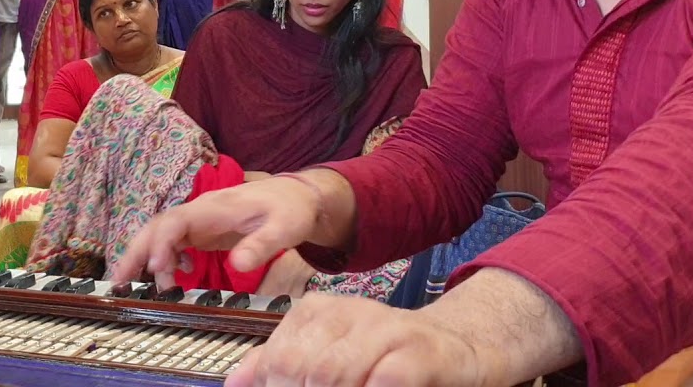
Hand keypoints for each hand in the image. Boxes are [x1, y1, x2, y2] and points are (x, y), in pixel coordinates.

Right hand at [111, 173, 335, 288]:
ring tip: (128, 283)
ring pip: (161, 234)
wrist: (298, 197)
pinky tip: (173, 276)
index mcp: (214, 208)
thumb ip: (261, 246)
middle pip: (158, 226)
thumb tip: (237, 267)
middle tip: (118, 278)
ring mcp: (200, 220)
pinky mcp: (203, 230)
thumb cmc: (290, 211)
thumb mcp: (284, 229)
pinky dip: (165, 258)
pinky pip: (174, 241)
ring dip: (144, 256)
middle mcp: (200, 211)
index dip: (162, 244)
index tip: (156, 270)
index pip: (176, 222)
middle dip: (136, 250)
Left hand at [226, 293, 486, 386]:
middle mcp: (348, 313)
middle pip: (299, 367)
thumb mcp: (329, 352)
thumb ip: (280, 363)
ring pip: (333, 373)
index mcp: (317, 312)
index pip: (275, 358)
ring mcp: (385, 329)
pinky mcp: (418, 353)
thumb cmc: (386, 357)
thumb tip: (235, 382)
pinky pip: (382, 380)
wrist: (458, 347)